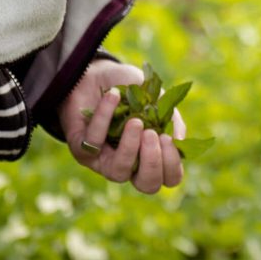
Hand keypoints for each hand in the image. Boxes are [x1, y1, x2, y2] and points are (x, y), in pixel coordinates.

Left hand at [59, 60, 184, 193]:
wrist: (92, 74)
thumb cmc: (127, 90)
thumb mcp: (155, 98)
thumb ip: (169, 118)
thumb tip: (179, 140)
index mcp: (150, 154)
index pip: (168, 177)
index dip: (172, 165)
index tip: (168, 138)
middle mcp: (129, 164)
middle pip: (147, 185)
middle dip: (153, 162)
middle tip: (153, 135)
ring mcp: (103, 161)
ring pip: (119, 171)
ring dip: (130, 147)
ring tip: (136, 122)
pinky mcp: (81, 149)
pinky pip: (94, 141)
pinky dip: (105, 116)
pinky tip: (114, 95)